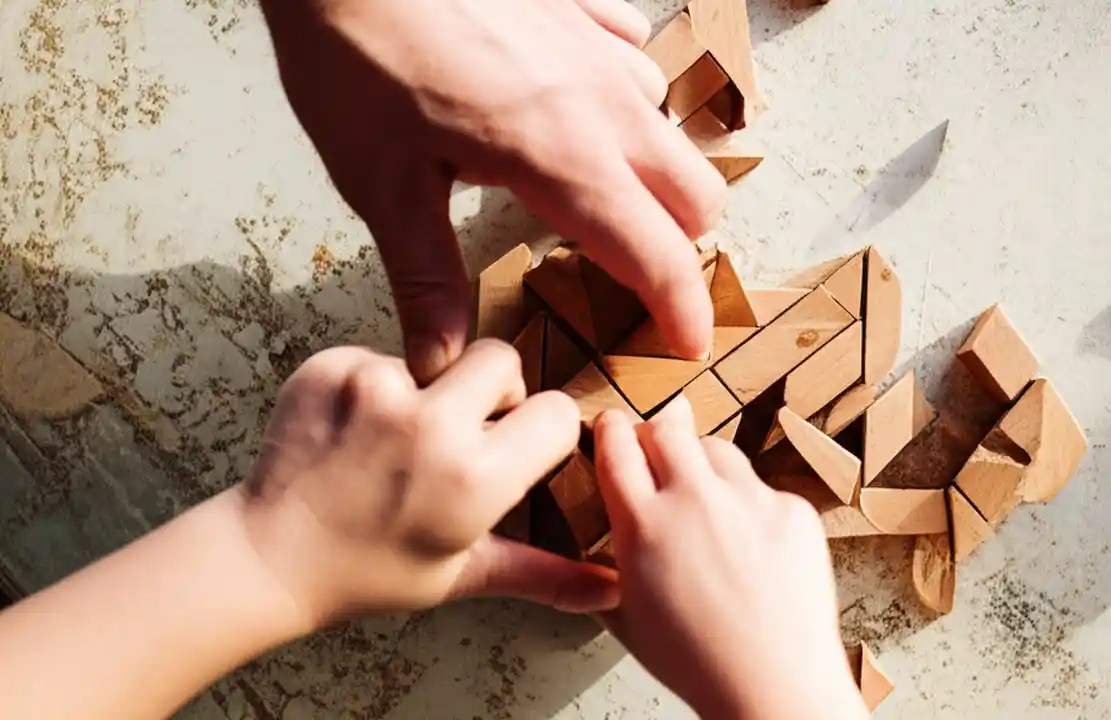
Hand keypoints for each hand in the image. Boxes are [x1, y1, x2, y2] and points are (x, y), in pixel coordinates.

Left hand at [238, 342, 618, 626]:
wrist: (268, 556)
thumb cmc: (369, 570)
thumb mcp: (462, 573)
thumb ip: (543, 574)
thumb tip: (609, 593)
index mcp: (474, 479)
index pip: (556, 413)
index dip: (544, 429)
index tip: (520, 446)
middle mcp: (430, 425)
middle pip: (502, 359)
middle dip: (492, 389)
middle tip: (460, 432)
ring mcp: (375, 389)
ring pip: (436, 358)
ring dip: (426, 391)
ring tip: (392, 444)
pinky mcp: (332, 366)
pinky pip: (380, 357)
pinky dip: (374, 387)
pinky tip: (353, 432)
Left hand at [260, 0, 725, 381]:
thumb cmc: (356, 54)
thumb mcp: (383, 184)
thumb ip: (427, 277)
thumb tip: (442, 360)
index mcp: (561, 159)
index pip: (655, 254)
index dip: (680, 310)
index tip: (686, 346)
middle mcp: (600, 105)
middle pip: (695, 193)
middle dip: (676, 244)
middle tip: (627, 271)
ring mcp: (595, 49)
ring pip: (668, 126)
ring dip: (648, 169)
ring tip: (589, 187)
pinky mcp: (577, 8)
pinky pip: (634, 55)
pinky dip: (623, 95)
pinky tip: (573, 100)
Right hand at [593, 399, 867, 719]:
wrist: (773, 687)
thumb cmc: (697, 662)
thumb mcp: (624, 616)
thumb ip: (605, 565)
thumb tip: (604, 535)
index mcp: (643, 525)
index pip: (616, 445)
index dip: (610, 429)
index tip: (611, 425)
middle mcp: (694, 500)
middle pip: (666, 429)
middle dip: (654, 434)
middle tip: (654, 451)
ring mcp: (749, 500)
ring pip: (716, 449)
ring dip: (702, 464)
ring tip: (703, 503)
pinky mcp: (793, 510)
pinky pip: (763, 488)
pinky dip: (750, 506)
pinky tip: (749, 546)